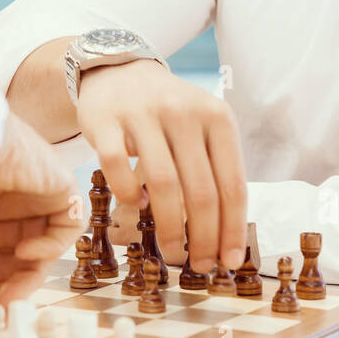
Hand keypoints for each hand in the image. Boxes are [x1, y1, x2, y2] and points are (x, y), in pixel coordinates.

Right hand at [0, 113, 84, 323]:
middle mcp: (7, 204)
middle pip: (19, 256)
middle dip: (12, 285)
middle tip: (2, 311)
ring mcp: (34, 195)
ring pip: (46, 245)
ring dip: (32, 273)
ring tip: (11, 292)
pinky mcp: (59, 185)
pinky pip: (68, 224)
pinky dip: (52, 245)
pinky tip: (25, 250)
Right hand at [76, 59, 246, 271]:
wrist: (119, 71)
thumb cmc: (169, 113)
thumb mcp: (202, 128)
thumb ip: (215, 169)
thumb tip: (225, 237)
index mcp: (217, 117)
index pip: (232, 183)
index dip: (232, 229)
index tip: (230, 262)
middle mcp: (183, 112)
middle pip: (200, 191)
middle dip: (202, 238)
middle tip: (198, 266)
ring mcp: (142, 114)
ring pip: (162, 184)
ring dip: (168, 228)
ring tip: (171, 251)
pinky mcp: (106, 119)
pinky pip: (117, 167)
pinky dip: (129, 194)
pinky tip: (137, 205)